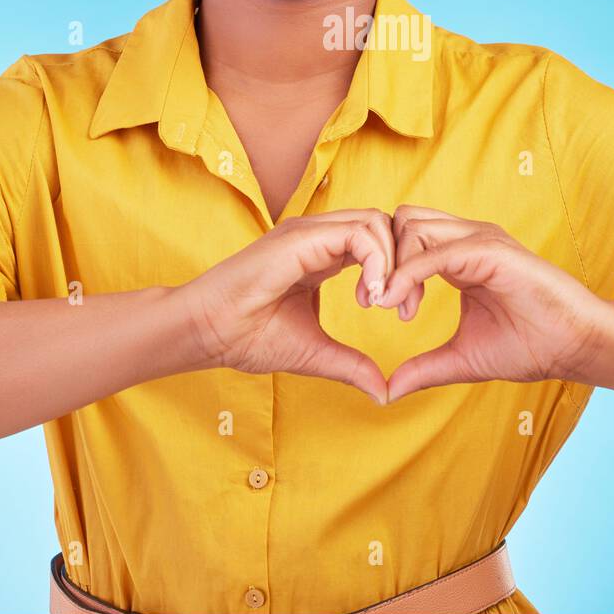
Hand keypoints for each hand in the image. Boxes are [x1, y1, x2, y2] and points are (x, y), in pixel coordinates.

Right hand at [175, 209, 394, 405]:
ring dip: (393, 262)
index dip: (399, 272)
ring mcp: (310, 232)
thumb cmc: (248, 338)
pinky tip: (370, 297)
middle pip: (384, 225)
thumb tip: (384, 392)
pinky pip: (359, 233)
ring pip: (376, 222)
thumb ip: (351, 364)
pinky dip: (376, 262)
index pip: (378, 242)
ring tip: (382, 302)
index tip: (399, 312)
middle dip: (405, 262)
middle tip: (402, 307)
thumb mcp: (314, 353)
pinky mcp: (302, 237)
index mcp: (322, 255)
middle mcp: (319, 236)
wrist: (207, 332)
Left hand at [378, 205, 605, 403]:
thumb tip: (387, 391)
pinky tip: (403, 305)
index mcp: (460, 255)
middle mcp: (468, 239)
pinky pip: (436, 251)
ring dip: (394, 265)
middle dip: (382, 257)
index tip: (377, 306)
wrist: (576, 346)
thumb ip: (424, 367)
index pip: (406, 236)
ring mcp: (480, 239)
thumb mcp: (462, 358)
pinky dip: (410, 274)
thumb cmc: (531, 347)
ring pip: (413, 226)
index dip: (384, 267)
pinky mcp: (490, 250)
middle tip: (380, 303)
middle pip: (403, 221)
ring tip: (396, 307)